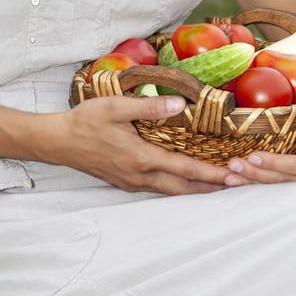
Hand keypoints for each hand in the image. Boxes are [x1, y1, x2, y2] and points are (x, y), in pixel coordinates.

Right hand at [45, 94, 226, 195]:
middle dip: (211, 189)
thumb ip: (150, 106)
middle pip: (183, 189)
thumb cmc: (86, 121)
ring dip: (196, 189)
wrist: (57, 141)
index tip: (234, 176)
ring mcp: (132, 181)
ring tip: (218, 185)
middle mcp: (140, 175)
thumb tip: (181, 104)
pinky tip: (184, 179)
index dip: (212, 175)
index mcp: (141, 158)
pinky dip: (177, 186)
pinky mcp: (125, 180)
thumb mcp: (117, 107)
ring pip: (171, 191)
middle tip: (238, 185)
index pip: (185, 170)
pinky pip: (158, 187)